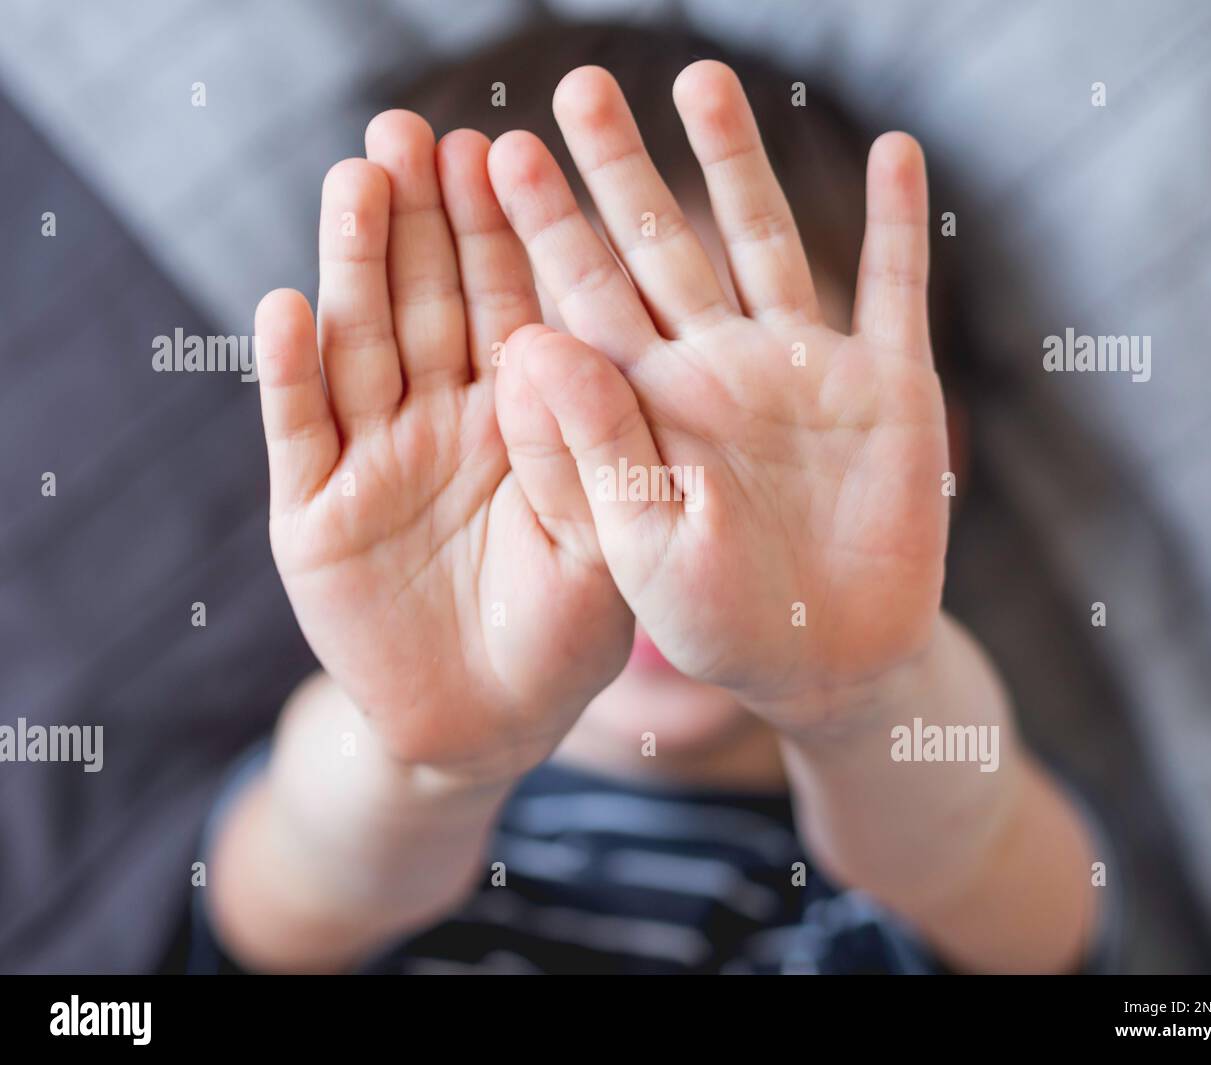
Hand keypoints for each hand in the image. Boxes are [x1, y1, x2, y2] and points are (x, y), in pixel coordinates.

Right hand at [254, 111, 631, 776]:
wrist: (484, 729)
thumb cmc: (566, 639)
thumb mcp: (606, 544)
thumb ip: (588, 448)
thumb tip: (546, 336)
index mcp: (523, 418)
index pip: (509, 307)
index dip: (499, 233)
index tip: (496, 149)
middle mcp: (445, 421)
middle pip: (428, 304)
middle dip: (420, 219)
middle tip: (408, 130)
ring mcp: (374, 459)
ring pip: (360, 346)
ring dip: (353, 266)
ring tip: (355, 183)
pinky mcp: (311, 511)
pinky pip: (298, 433)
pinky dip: (288, 375)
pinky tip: (286, 308)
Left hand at [487, 63, 948, 727]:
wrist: (828, 662)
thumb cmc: (720, 622)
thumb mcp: (642, 548)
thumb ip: (593, 450)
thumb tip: (529, 340)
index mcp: (651, 409)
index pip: (586, 302)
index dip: (546, 231)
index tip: (494, 156)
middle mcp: (720, 370)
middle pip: (663, 251)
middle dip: (622, 172)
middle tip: (576, 87)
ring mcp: (805, 370)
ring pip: (769, 244)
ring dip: (739, 164)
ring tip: (704, 79)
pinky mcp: (890, 388)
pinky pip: (895, 292)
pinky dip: (899, 227)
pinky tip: (896, 151)